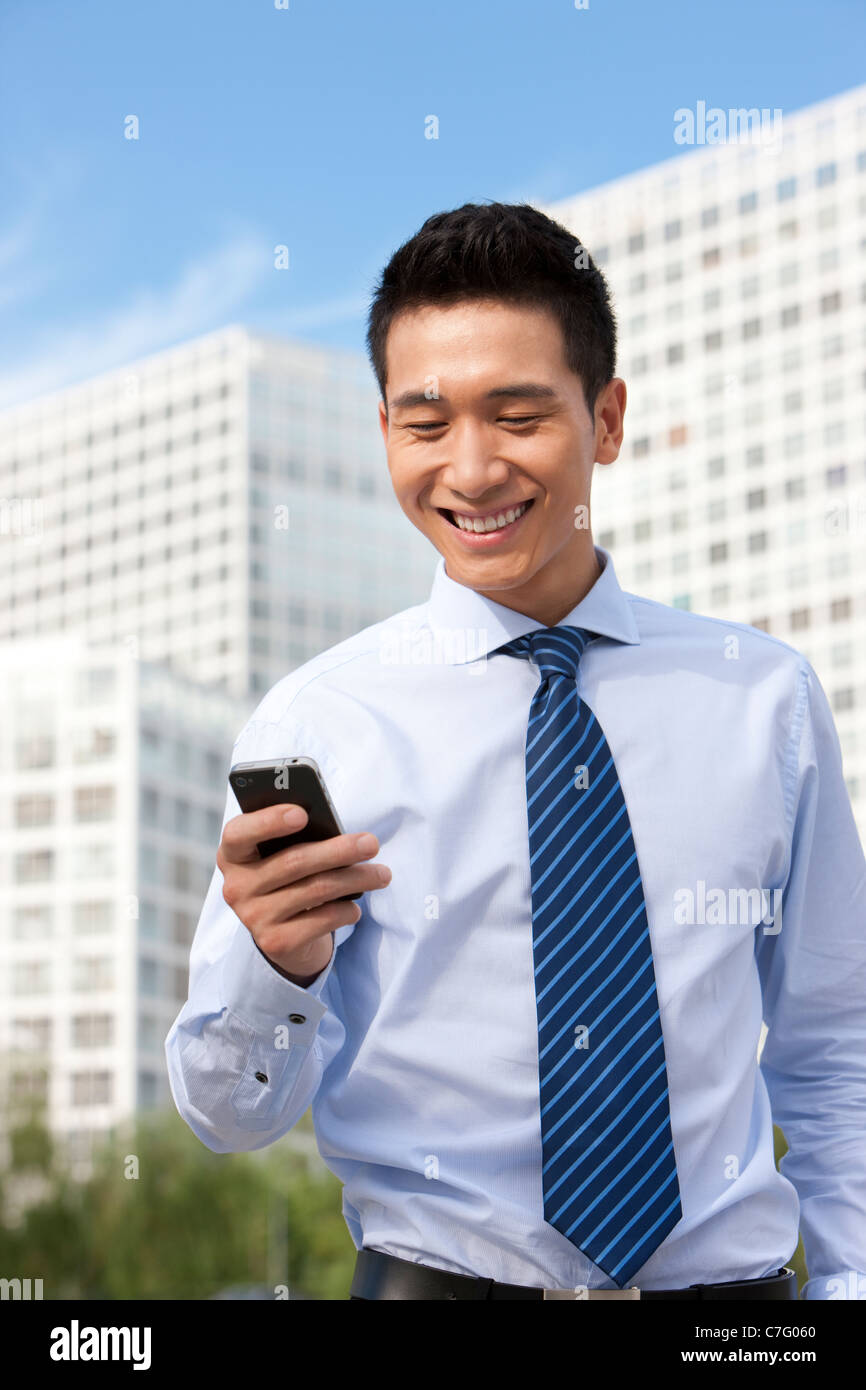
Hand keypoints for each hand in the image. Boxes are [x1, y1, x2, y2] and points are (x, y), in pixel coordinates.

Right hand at [216, 803, 389, 982]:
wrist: (282, 932)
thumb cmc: (289, 875)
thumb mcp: (283, 853)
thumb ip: (297, 837)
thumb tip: (336, 831)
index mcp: (233, 854)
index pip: (239, 833)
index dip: (268, 822)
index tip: (302, 813)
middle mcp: (236, 887)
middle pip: (294, 862)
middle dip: (339, 851)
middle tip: (371, 843)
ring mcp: (253, 917)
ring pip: (316, 889)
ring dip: (356, 879)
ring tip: (382, 874)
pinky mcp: (275, 943)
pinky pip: (322, 920)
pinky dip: (346, 911)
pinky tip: (356, 907)